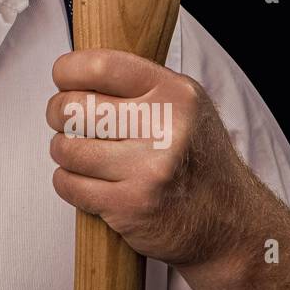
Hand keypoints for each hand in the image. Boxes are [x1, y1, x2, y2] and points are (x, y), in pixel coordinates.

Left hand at [45, 49, 261, 268]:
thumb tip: (77, 72)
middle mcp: (164, 129)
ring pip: (66, 148)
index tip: (63, 78)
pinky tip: (86, 180)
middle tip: (65, 119)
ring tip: (80, 152)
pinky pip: (68, 184)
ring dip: (64, 150)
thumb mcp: (186, 107)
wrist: (230, 223)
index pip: (100, 66)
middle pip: (74, 107)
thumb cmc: (200, 162)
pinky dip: (68, 182)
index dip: (68, 71)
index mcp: (176, 95)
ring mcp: (147, 170)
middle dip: (59, 113)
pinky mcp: (129, 206)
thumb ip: (140, 84)